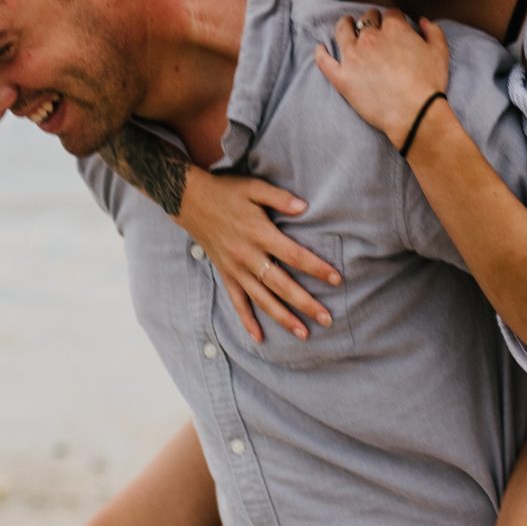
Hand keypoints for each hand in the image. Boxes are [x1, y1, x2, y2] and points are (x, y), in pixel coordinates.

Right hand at [178, 168, 342, 343]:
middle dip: (306, 303)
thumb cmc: (226, 191)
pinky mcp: (226, 275)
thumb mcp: (253, 187)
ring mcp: (236, 269)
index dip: (317, 268)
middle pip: (282, 285)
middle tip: (327, 319)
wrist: (190, 200)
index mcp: (260, 234)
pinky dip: (247, 321)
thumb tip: (305, 207)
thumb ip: (279, 198)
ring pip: (263, 299)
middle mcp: (248, 256)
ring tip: (304, 334)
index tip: (336, 280)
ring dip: (283, 318)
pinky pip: (237, 302)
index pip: (294, 256)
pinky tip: (259, 338)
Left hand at [314, 9, 450, 150]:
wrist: (415, 113)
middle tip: (372, 25)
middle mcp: (371, 38)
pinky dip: (320, 53)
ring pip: (342, 31)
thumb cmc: (429, 84)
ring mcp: (353, 57)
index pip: (390, 14)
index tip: (394, 25)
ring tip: (346, 24)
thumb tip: (423, 21)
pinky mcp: (342, 78)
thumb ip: (433, 31)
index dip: (393, 18)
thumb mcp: (440, 52)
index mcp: (394, 29)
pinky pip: (324, 61)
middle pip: (366, 19)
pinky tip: (319, 48)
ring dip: (344, 25)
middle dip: (370, 19)